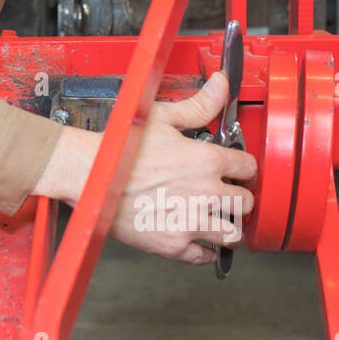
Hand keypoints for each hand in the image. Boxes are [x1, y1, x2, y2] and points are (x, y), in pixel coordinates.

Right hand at [33, 72, 256, 265]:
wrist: (89, 176)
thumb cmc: (122, 147)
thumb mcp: (162, 118)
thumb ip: (199, 105)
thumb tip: (222, 83)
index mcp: (207, 161)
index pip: (249, 168)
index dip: (243, 167)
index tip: (235, 170)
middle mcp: (206, 194)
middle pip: (246, 203)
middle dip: (238, 197)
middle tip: (226, 194)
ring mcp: (191, 222)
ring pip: (233, 234)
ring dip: (228, 226)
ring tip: (217, 219)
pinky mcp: (174, 245)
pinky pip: (205, 256)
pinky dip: (205, 250)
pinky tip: (197, 238)